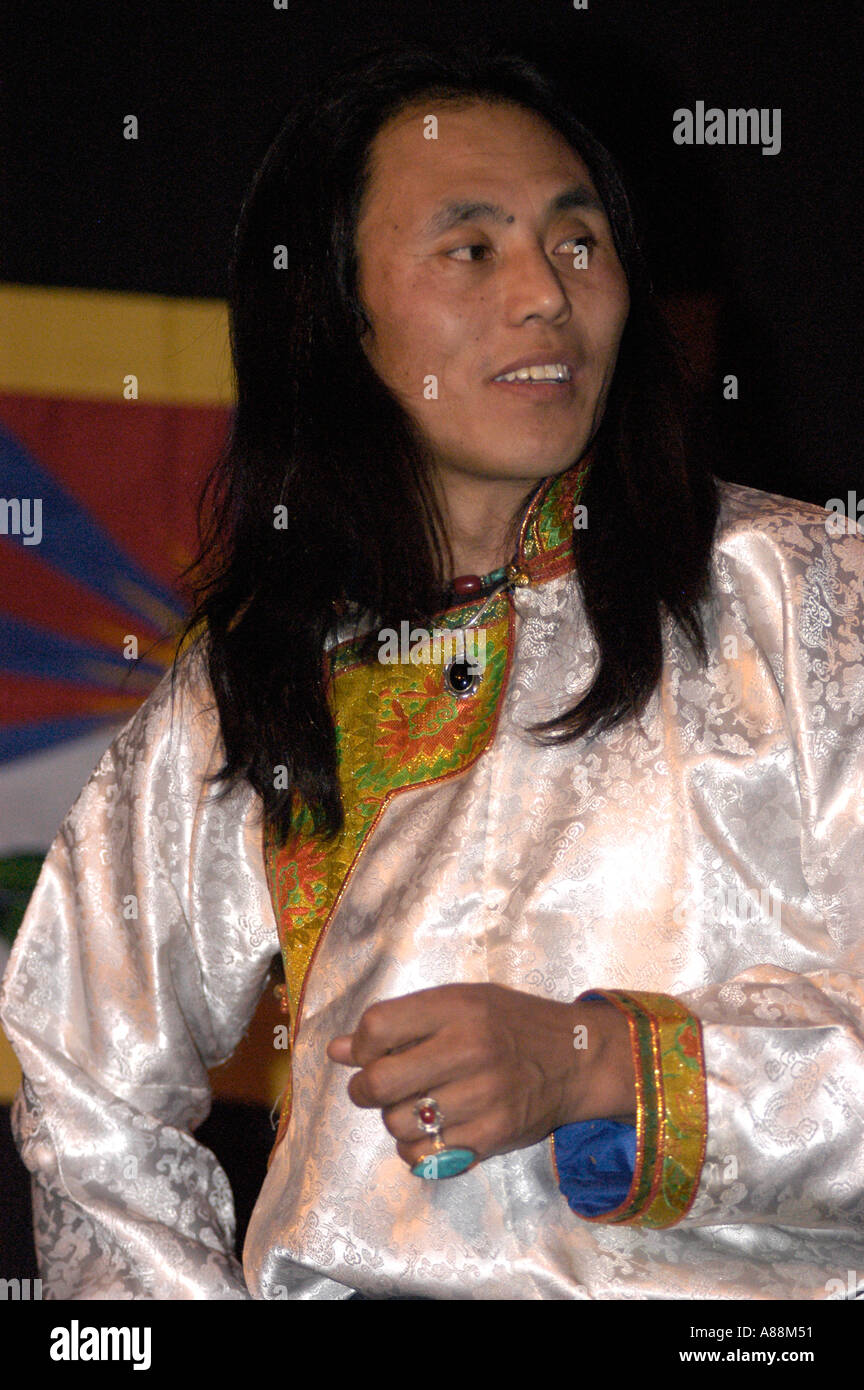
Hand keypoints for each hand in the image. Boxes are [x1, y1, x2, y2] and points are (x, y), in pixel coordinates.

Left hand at [327, 983, 635, 1172]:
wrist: (577, 1057)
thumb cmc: (511, 1023)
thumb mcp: (461, 1002)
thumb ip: (401, 1023)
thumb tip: (337, 1050)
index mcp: (457, 1007)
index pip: (377, 1026)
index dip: (361, 1043)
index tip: (369, 1051)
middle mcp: (469, 1049)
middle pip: (379, 1082)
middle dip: (364, 1089)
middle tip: (375, 1088)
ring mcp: (482, 1096)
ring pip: (397, 1124)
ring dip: (395, 1119)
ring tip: (415, 1105)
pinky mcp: (491, 1136)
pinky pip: (424, 1157)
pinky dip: (416, 1149)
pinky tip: (433, 1130)